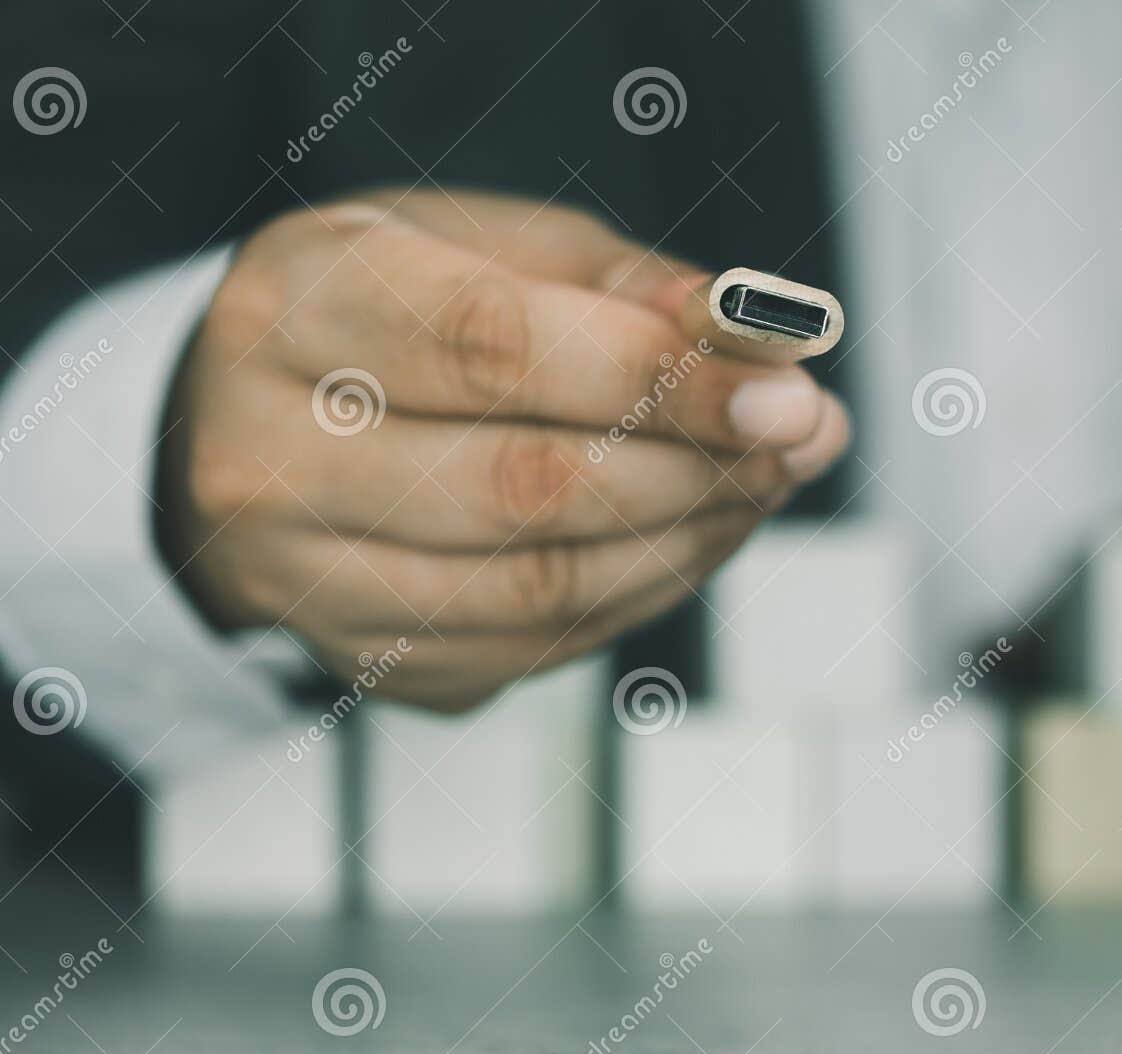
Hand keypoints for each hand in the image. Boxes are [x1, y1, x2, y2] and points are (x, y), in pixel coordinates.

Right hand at [156, 189, 849, 711]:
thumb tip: (768, 349)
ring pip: (544, 589)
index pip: (493, 350)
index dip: (661, 377)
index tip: (785, 387)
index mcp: (296, 311)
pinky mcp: (370, 662)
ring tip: (766, 478)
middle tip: (804, 433)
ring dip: (693, 537)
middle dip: (699, 467)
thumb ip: (624, 290)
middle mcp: (271, 460)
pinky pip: (543, 646)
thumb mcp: (484, 247)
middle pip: (526, 488)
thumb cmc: (380, 316)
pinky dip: (648, 590)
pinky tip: (696, 531)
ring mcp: (309, 584)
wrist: (241, 431)